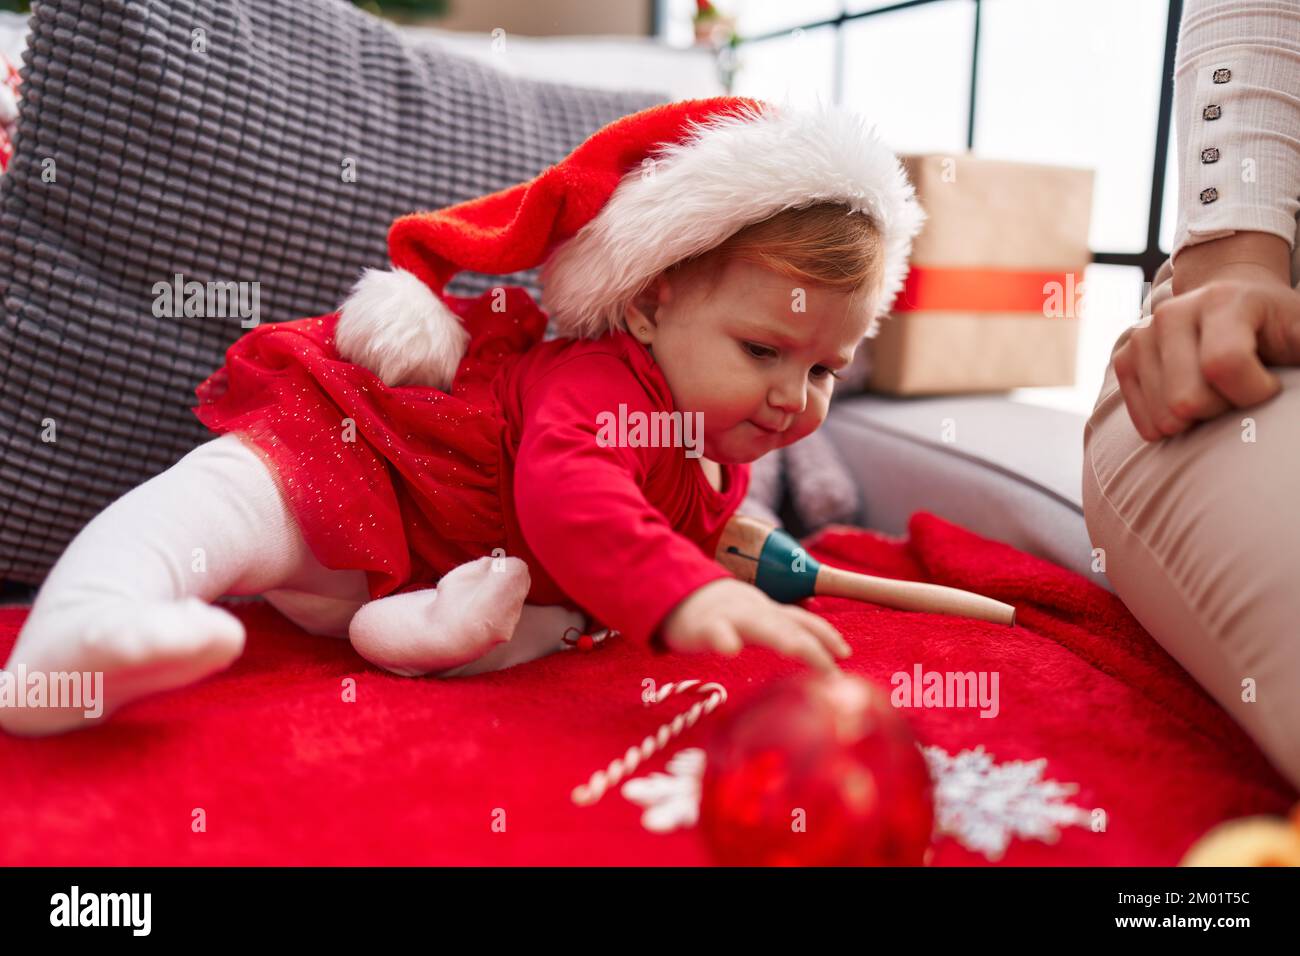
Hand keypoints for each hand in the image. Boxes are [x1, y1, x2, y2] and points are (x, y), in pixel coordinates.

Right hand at [658, 578, 851, 671]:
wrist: (674, 591)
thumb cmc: (718, 610)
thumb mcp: (755, 615)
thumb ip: (782, 625)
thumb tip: (816, 641)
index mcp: (768, 611)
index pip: (803, 621)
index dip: (825, 635)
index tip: (846, 653)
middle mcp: (755, 611)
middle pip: (788, 626)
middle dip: (812, 645)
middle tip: (832, 670)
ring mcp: (729, 616)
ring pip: (758, 625)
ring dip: (780, 637)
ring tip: (800, 652)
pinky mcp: (701, 625)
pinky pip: (713, 632)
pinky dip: (723, 639)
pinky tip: (730, 650)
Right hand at [1113, 275, 1299, 440]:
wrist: (1230, 297)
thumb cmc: (1276, 325)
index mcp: (1224, 301)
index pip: (1224, 364)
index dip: (1253, 392)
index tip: (1270, 388)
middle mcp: (1174, 314)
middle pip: (1188, 400)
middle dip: (1222, 411)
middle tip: (1238, 394)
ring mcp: (1143, 336)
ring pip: (1165, 417)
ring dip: (1197, 421)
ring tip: (1214, 395)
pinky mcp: (1125, 357)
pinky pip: (1144, 422)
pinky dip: (1172, 426)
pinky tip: (1189, 403)